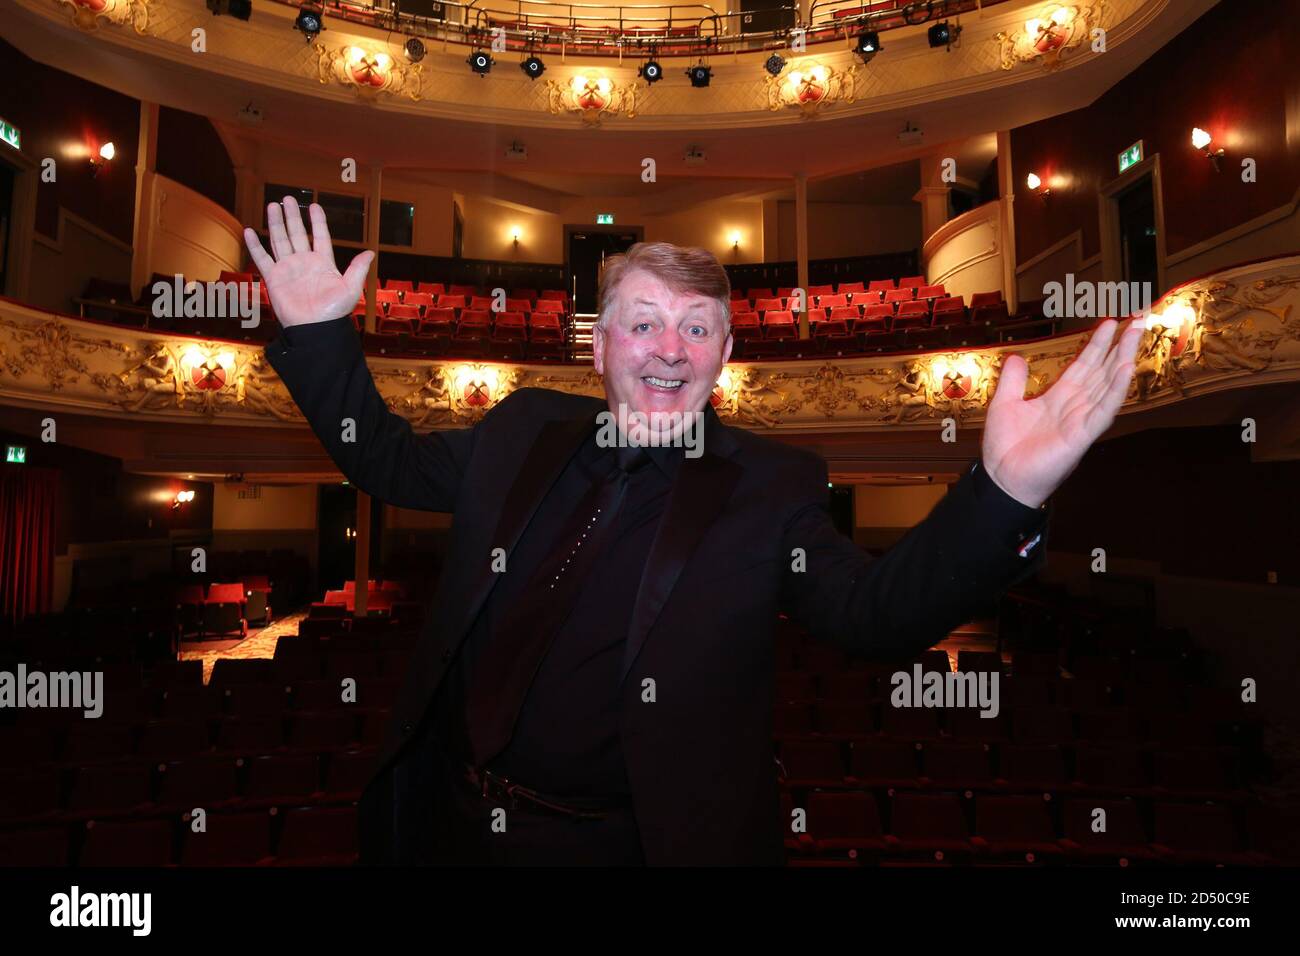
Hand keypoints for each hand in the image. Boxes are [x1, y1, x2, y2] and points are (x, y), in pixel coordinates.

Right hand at [243, 195, 373, 327]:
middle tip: (286, 199)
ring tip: (272, 206)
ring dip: (276, 223)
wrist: (314, 328)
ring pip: (280, 240)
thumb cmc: (333, 312)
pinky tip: (249, 231)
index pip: (319, 236)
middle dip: (292, 216)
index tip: (314, 206)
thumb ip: (357, 269)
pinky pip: (262, 259)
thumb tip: (371, 253)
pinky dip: (255, 246)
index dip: (317, 221)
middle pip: (296, 233)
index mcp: (323, 263)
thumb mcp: (350, 288)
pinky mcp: (274, 278)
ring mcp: (288, 269)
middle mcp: (304, 262)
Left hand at [983, 317, 1144, 507]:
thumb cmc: (1006, 447)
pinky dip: (1114, 391)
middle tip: (1138, 319)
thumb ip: (1013, 381)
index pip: (1084, 366)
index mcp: (1059, 398)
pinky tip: (1125, 371)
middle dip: (1119, 346)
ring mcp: (1081, 420)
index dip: (1097, 345)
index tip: (1112, 322)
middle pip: (1102, 371)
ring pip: (1107, 386)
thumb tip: (1016, 357)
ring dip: (1122, 361)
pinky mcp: (1081, 436)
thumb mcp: (1004, 404)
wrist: (1002, 479)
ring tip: (1135, 336)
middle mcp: (1075, 406)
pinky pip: (1102, 411)